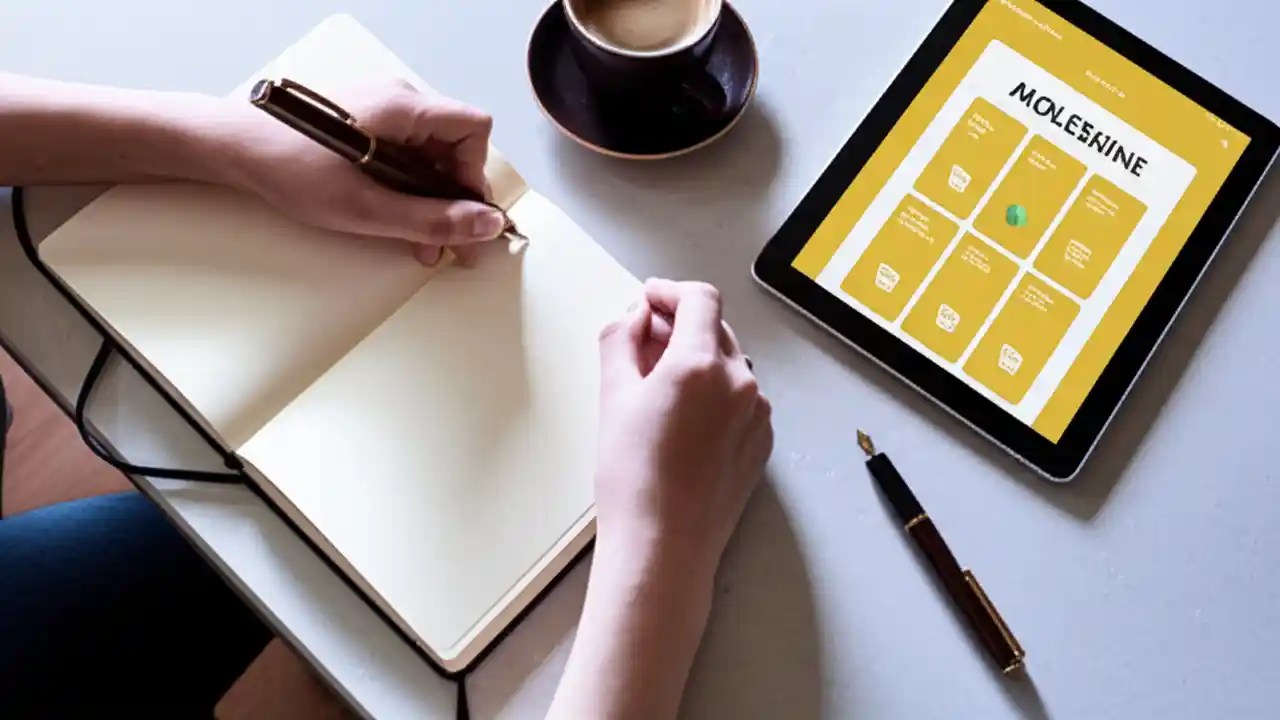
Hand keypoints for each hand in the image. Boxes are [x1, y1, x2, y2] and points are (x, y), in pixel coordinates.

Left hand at [224, 80, 502, 265]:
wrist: (231, 146)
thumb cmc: (287, 166)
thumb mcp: (366, 207)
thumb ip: (432, 219)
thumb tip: (486, 225)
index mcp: (403, 106)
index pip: (473, 129)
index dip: (475, 176)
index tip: (462, 216)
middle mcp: (398, 99)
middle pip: (455, 147)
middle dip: (455, 200)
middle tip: (450, 245)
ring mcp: (381, 109)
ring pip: (431, 156)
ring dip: (431, 201)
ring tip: (419, 241)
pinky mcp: (365, 123)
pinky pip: (406, 155)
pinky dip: (408, 189)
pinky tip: (395, 218)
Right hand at [594, 279, 772, 579]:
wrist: (664, 547)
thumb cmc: (634, 480)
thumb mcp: (613, 397)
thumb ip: (621, 341)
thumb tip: (635, 317)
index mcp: (701, 364)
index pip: (699, 299)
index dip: (670, 292)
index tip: (649, 301)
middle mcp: (739, 383)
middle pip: (715, 329)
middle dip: (680, 327)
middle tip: (642, 343)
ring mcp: (757, 414)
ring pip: (728, 365)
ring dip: (697, 361)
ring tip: (659, 387)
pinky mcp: (762, 441)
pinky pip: (740, 400)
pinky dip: (714, 394)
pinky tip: (683, 420)